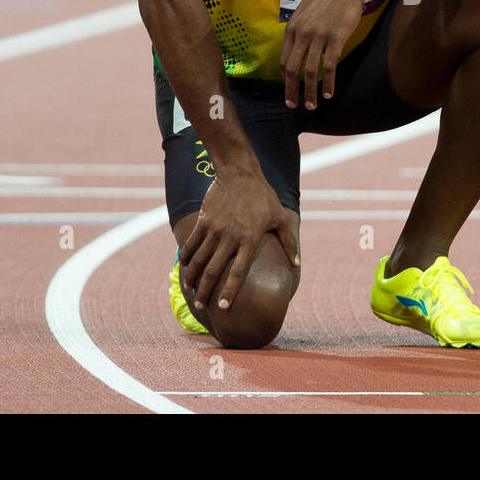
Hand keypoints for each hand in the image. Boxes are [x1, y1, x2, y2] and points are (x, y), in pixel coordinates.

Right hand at [179, 168, 298, 310]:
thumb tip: (296, 264)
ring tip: (190, 291)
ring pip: (199, 260)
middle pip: (213, 271)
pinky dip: (185, 257)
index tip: (223, 307)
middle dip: (205, 292)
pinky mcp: (204, 221)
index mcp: (250, 239)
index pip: (238, 272)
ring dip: (192, 278)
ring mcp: (215, 229)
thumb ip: (288, 242)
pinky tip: (183, 268)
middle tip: (200, 307)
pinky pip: (191, 243)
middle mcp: (230, 237)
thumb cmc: (263, 196)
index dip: (230, 291)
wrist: (239, 173)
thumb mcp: (280, 217)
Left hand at [280, 0, 363, 108]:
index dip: (285, 79)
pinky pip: (329, 66)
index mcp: (292, 28)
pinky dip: (329, 83)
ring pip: (310, 71)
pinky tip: (329, 94)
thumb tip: (293, 47)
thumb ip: (298, 29)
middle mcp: (302, 33)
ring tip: (311, 105)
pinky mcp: (336, 38)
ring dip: (309, 92)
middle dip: (291, 91)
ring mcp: (318, 36)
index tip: (288, 91)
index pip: (284, 60)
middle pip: (292, 69)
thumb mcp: (304, 10)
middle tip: (293, 105)